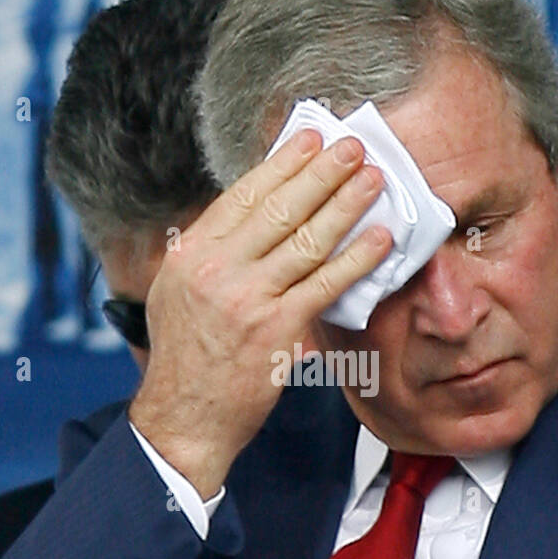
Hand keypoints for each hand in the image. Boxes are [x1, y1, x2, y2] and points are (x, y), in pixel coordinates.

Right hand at [128, 131, 390, 498]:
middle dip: (321, 172)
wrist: (182, 419)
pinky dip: (357, 259)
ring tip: (372, 180)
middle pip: (278, 208)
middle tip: (351, 147)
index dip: (281, 164)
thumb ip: (213, 255)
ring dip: (345, 205)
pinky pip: (325, 285)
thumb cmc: (186, 358)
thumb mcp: (178, 293)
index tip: (309, 139)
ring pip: (306, 240)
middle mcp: (215, 269)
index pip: (241, 196)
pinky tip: (379, 239)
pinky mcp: (276, 329)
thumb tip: (258, 216)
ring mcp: (246, 298)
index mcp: (190, 254)